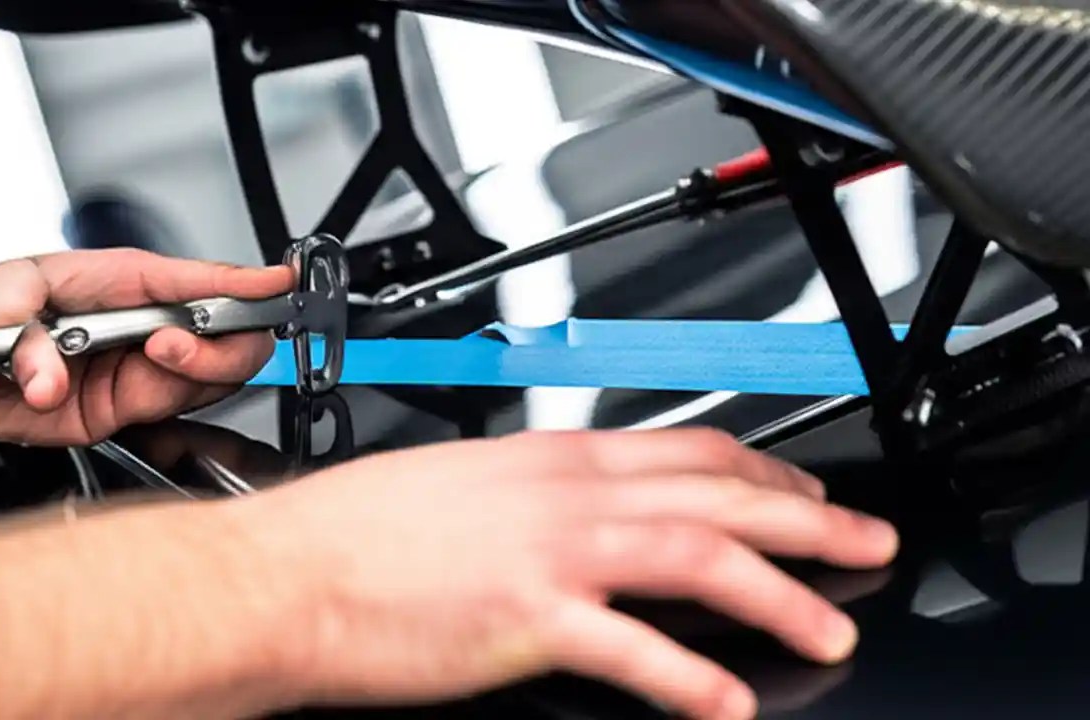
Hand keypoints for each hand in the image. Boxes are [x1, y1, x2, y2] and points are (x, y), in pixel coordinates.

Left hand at [0, 249, 293, 445]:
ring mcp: (130, 368)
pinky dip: (161, 408)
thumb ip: (28, 345)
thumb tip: (52, 381)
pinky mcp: (118, 408)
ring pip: (203, 374)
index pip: (192, 278)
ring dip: (188, 374)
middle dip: (218, 342)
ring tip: (142, 363)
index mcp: (111, 279)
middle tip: (174, 348)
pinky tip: (118, 397)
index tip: (278, 284)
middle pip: (217, 331)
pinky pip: (169, 408)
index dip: (241, 281)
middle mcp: (132, 323)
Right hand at [230, 428, 898, 719]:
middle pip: (716, 493)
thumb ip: (533, 499)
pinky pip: (634, 644)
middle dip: (809, 522)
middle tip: (867, 544)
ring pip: (700, 554)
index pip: (686, 450)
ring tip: (829, 628)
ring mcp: (550, 550)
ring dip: (779, 594)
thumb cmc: (352, 534)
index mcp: (548, 458)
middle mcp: (562, 493)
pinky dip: (692, 676)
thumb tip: (578, 517)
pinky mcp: (527, 615)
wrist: (282, 569)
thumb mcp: (462, 490)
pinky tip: (728, 702)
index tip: (803, 496)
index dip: (762, 473)